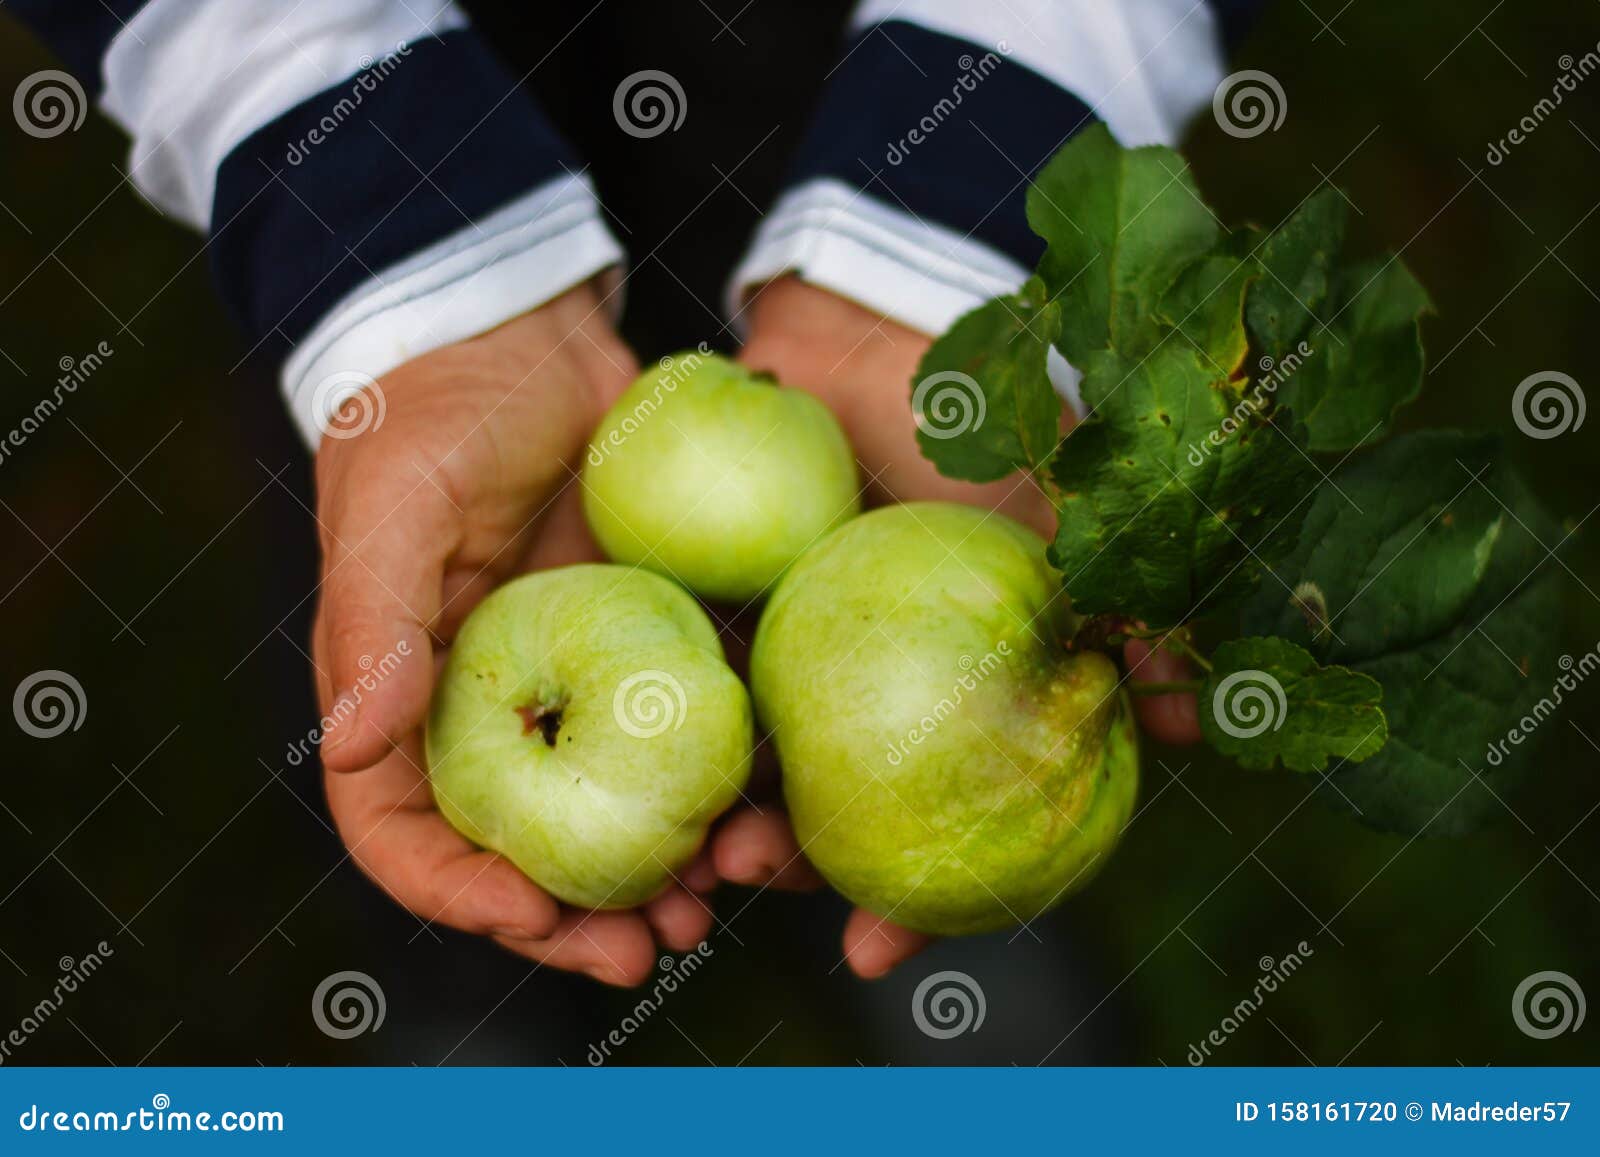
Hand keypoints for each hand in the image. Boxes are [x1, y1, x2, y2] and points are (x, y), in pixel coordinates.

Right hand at [310, 284, 716, 985]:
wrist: (526, 338)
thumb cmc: (434, 414)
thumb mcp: (394, 507)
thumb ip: (373, 624)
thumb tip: (351, 744)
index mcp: (408, 702)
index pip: (409, 833)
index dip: (460, 894)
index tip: (531, 918)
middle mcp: (494, 713)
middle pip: (526, 849)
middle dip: (584, 916)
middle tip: (651, 948)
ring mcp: (579, 684)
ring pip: (619, 808)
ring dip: (666, 865)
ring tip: (723, 894)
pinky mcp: (652, 644)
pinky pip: (689, 731)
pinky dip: (725, 782)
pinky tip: (768, 810)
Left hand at [714, 277, 1199, 976]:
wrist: (868, 327)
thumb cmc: (975, 421)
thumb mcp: (1058, 511)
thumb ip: (1115, 607)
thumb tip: (1195, 717)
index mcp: (923, 695)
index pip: (908, 821)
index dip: (899, 900)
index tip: (873, 952)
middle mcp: (842, 689)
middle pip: (807, 813)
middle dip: (789, 877)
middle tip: (763, 888)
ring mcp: (763, 652)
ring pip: (735, 764)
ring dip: (718, 825)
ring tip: (709, 853)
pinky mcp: (696, 605)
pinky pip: (678, 684)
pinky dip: (666, 736)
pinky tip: (646, 776)